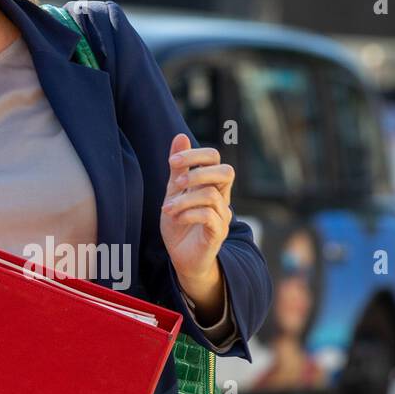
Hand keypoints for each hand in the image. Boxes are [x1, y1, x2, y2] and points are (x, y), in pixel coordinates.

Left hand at [161, 133, 233, 298]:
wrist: (182, 257)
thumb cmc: (180, 223)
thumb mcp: (174, 192)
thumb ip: (178, 168)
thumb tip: (180, 136)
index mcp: (210, 185)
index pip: (214, 158)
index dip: (195, 155)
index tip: (172, 162)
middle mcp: (221, 198)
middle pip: (226, 171)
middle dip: (198, 172)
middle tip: (176, 184)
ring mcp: (222, 216)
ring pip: (211, 195)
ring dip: (184, 199)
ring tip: (168, 209)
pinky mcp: (218, 233)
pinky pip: (210, 216)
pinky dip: (189, 213)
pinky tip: (176, 217)